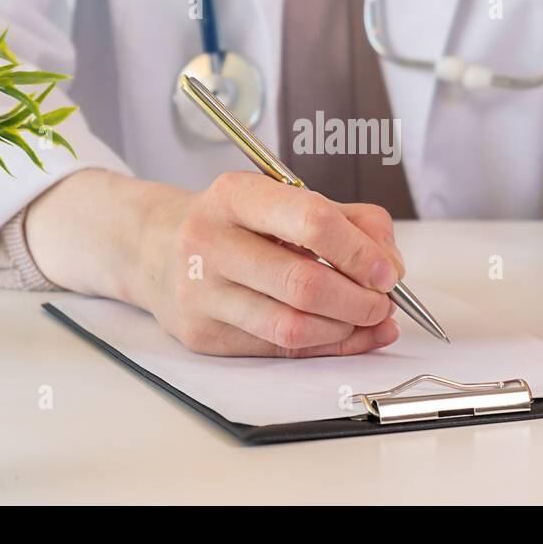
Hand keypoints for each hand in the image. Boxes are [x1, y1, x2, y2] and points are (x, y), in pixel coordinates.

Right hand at [26, 169, 402, 355]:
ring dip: (345, 330)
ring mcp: (202, 293)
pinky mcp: (203, 335)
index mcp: (235, 195)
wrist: (152, 249)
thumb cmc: (232, 222)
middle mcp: (210, 242)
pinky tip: (345, 336)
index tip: (387, 270)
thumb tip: (389, 266)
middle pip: (304, 283)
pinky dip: (324, 346)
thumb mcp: (283, 199)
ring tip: (367, 320)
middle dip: (359, 300)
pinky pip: (278, 348)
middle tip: (383, 302)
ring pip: (291, 326)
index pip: (311, 221)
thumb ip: (348, 221)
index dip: (360, 251)